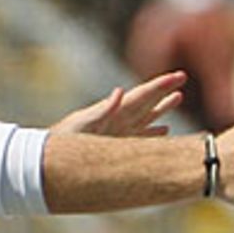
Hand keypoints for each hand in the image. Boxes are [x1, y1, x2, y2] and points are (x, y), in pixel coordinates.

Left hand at [54, 72, 185, 137]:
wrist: (51, 157)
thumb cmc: (66, 139)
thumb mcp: (84, 123)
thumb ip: (104, 109)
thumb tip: (121, 91)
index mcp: (114, 111)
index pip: (142, 95)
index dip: (160, 85)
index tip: (178, 76)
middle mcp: (119, 119)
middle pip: (147, 101)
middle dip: (164, 90)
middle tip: (182, 77)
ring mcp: (119, 132)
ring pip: (147, 117)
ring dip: (162, 108)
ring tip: (178, 98)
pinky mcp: (116, 146)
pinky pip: (141, 137)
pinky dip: (153, 133)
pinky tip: (164, 131)